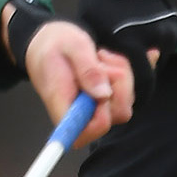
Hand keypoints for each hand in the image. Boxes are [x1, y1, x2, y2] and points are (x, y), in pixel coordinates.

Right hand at [1, 0, 136, 147]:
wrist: (49, 44)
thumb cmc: (55, 46)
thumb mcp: (71, 46)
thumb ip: (88, 70)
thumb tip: (104, 96)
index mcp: (63, 107)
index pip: (87, 132)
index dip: (103, 114)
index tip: (100, 87)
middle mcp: (80, 116)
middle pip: (118, 114)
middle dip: (118, 83)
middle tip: (100, 62)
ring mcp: (95, 111)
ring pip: (125, 102)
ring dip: (119, 74)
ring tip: (99, 58)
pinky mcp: (105, 104)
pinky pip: (127, 93)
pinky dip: (122, 73)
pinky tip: (105, 62)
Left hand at [77, 0, 176, 106]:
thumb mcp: (92, 25)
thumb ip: (98, 55)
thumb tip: (98, 81)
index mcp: (128, 43)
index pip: (136, 84)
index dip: (128, 92)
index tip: (120, 93)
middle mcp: (152, 41)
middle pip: (149, 75)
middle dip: (137, 77)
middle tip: (125, 74)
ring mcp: (168, 32)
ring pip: (158, 59)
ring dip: (146, 58)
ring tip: (133, 41)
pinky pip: (166, 44)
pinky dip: (155, 42)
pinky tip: (143, 28)